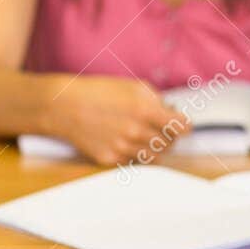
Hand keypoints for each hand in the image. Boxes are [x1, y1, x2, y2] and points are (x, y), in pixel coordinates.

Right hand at [47, 77, 189, 165]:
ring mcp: (123, 148)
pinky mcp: (110, 159)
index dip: (185, 126)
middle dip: (170, 136)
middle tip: (163, 129)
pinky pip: (134, 162)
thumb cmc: (100, 92)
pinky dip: (136, 154)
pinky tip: (129, 142)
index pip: (181, 127)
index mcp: (146, 110)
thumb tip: (171, 113)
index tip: (184, 126)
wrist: (64, 107)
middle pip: (169, 144)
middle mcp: (137, 132)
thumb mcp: (133, 86)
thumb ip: (157, 100)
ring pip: (154, 157)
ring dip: (155, 147)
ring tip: (147, 136)